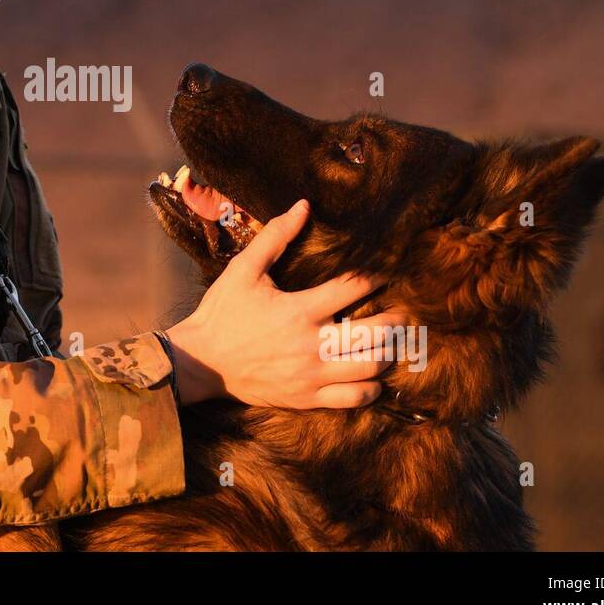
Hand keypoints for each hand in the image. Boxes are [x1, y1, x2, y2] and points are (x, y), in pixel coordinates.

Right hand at [165, 199, 400, 408]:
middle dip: (395, 320)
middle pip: (373, 333)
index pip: (352, 289)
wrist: (202, 362)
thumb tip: (303, 206)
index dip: (375, 277)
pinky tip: (373, 377)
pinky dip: (371, 388)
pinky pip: (353, 398)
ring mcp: (311, 374)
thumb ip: (275, 237)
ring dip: (388, 352)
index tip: (384, 272)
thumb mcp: (244, 269)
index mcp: (299, 309)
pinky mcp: (307, 397)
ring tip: (390, 342)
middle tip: (401, 312)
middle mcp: (311, 344)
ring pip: (369, 367)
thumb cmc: (222, 312)